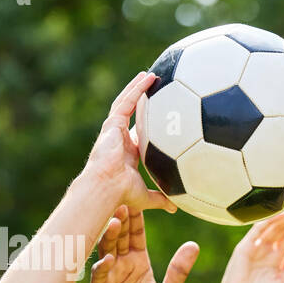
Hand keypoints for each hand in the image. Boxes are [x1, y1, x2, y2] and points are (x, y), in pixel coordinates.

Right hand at [86, 72, 176, 212]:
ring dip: (139, 88)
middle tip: (153, 88)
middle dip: (141, 100)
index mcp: (128, 153)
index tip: (158, 119)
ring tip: (150, 75)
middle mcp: (120, 138)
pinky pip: (126, 101)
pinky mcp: (112, 123)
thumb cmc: (122, 193)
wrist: (106, 186)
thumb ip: (161, 199)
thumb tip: (176, 207)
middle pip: (132, 114)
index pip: (139, 135)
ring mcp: (114, 129)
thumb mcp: (146, 197)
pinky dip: (136, 88)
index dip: (147, 126)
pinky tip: (148, 77)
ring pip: (127, 103)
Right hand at [88, 206, 196, 282]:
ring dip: (110, 236)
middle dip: (123, 219)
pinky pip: (101, 276)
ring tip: (114, 221)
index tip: (140, 198)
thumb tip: (194, 245)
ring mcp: (109, 276)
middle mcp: (121, 264)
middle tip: (124, 200)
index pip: (137, 235)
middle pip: (121, 237)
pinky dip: (103, 267)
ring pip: (108, 250)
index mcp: (138, 262)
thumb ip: (178, 271)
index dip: (138, 218)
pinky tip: (109, 259)